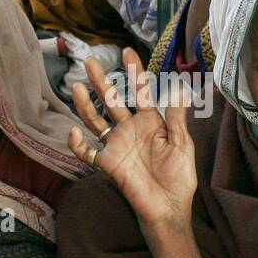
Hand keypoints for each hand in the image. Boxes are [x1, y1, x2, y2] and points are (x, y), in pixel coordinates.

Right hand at [68, 49, 197, 229]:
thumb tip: (180, 86)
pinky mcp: (108, 163)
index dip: (134, 71)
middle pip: (112, 100)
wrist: (169, 207)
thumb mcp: (182, 143)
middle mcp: (130, 129)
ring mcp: (117, 145)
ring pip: (96, 120)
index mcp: (150, 121)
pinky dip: (78, 144)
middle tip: (90, 62)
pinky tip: (75, 132)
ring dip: (85, 105)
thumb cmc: (179, 176)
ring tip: (77, 86)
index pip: (140, 91)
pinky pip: (88, 152)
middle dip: (101, 81)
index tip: (127, 51)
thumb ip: (177, 116)